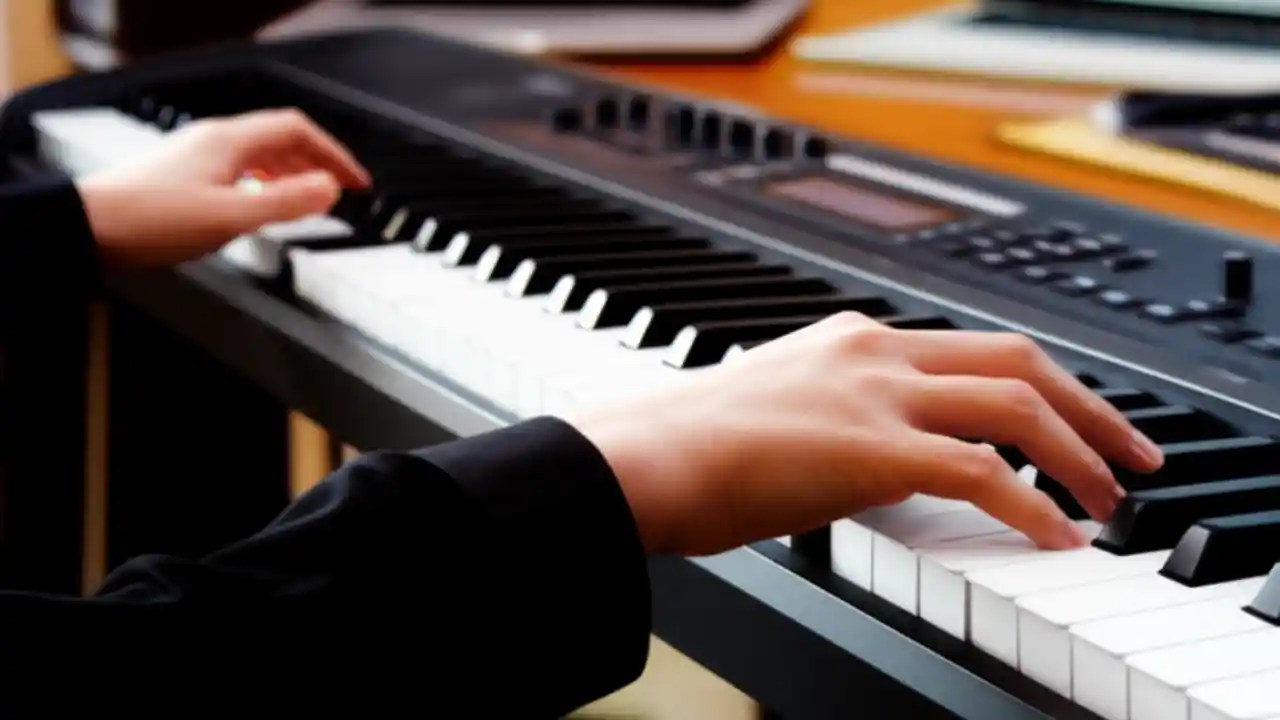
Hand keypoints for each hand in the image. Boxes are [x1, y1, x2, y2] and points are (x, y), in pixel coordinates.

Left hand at [77, 108, 370, 265]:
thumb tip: (330, 189)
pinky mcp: (181, 175)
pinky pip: (237, 169)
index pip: (297, 130)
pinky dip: (263, 184)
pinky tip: (260, 206)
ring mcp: (195, 156)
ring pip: (258, 155)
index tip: (356, 180)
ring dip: (291, 174)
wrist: (87, 227)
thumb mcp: (231, 216)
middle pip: (279, 140)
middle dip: (316, 164)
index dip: (333, 153)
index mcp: (229, 141)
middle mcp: (213, 141)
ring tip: (309, 200)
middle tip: (340, 191)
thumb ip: (285, 203)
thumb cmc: (151, 220)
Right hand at [567, 312, 1163, 555]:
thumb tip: (874, 459)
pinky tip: (1057, 535)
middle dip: (1090, 406)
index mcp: (852, 340)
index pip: (973, 348)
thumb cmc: (689, 445)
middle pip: (1019, 360)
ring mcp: (876, 394)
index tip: (1071, 417)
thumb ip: (839, 418)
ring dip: (1080, 454)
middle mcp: (874, 352)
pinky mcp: (873, 448)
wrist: (642, 455)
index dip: (1039, 384)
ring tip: (1108, 499)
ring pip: (1018, 406)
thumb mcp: (779, 410)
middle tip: (1129, 450)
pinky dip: (1036, 506)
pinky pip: (985, 472)